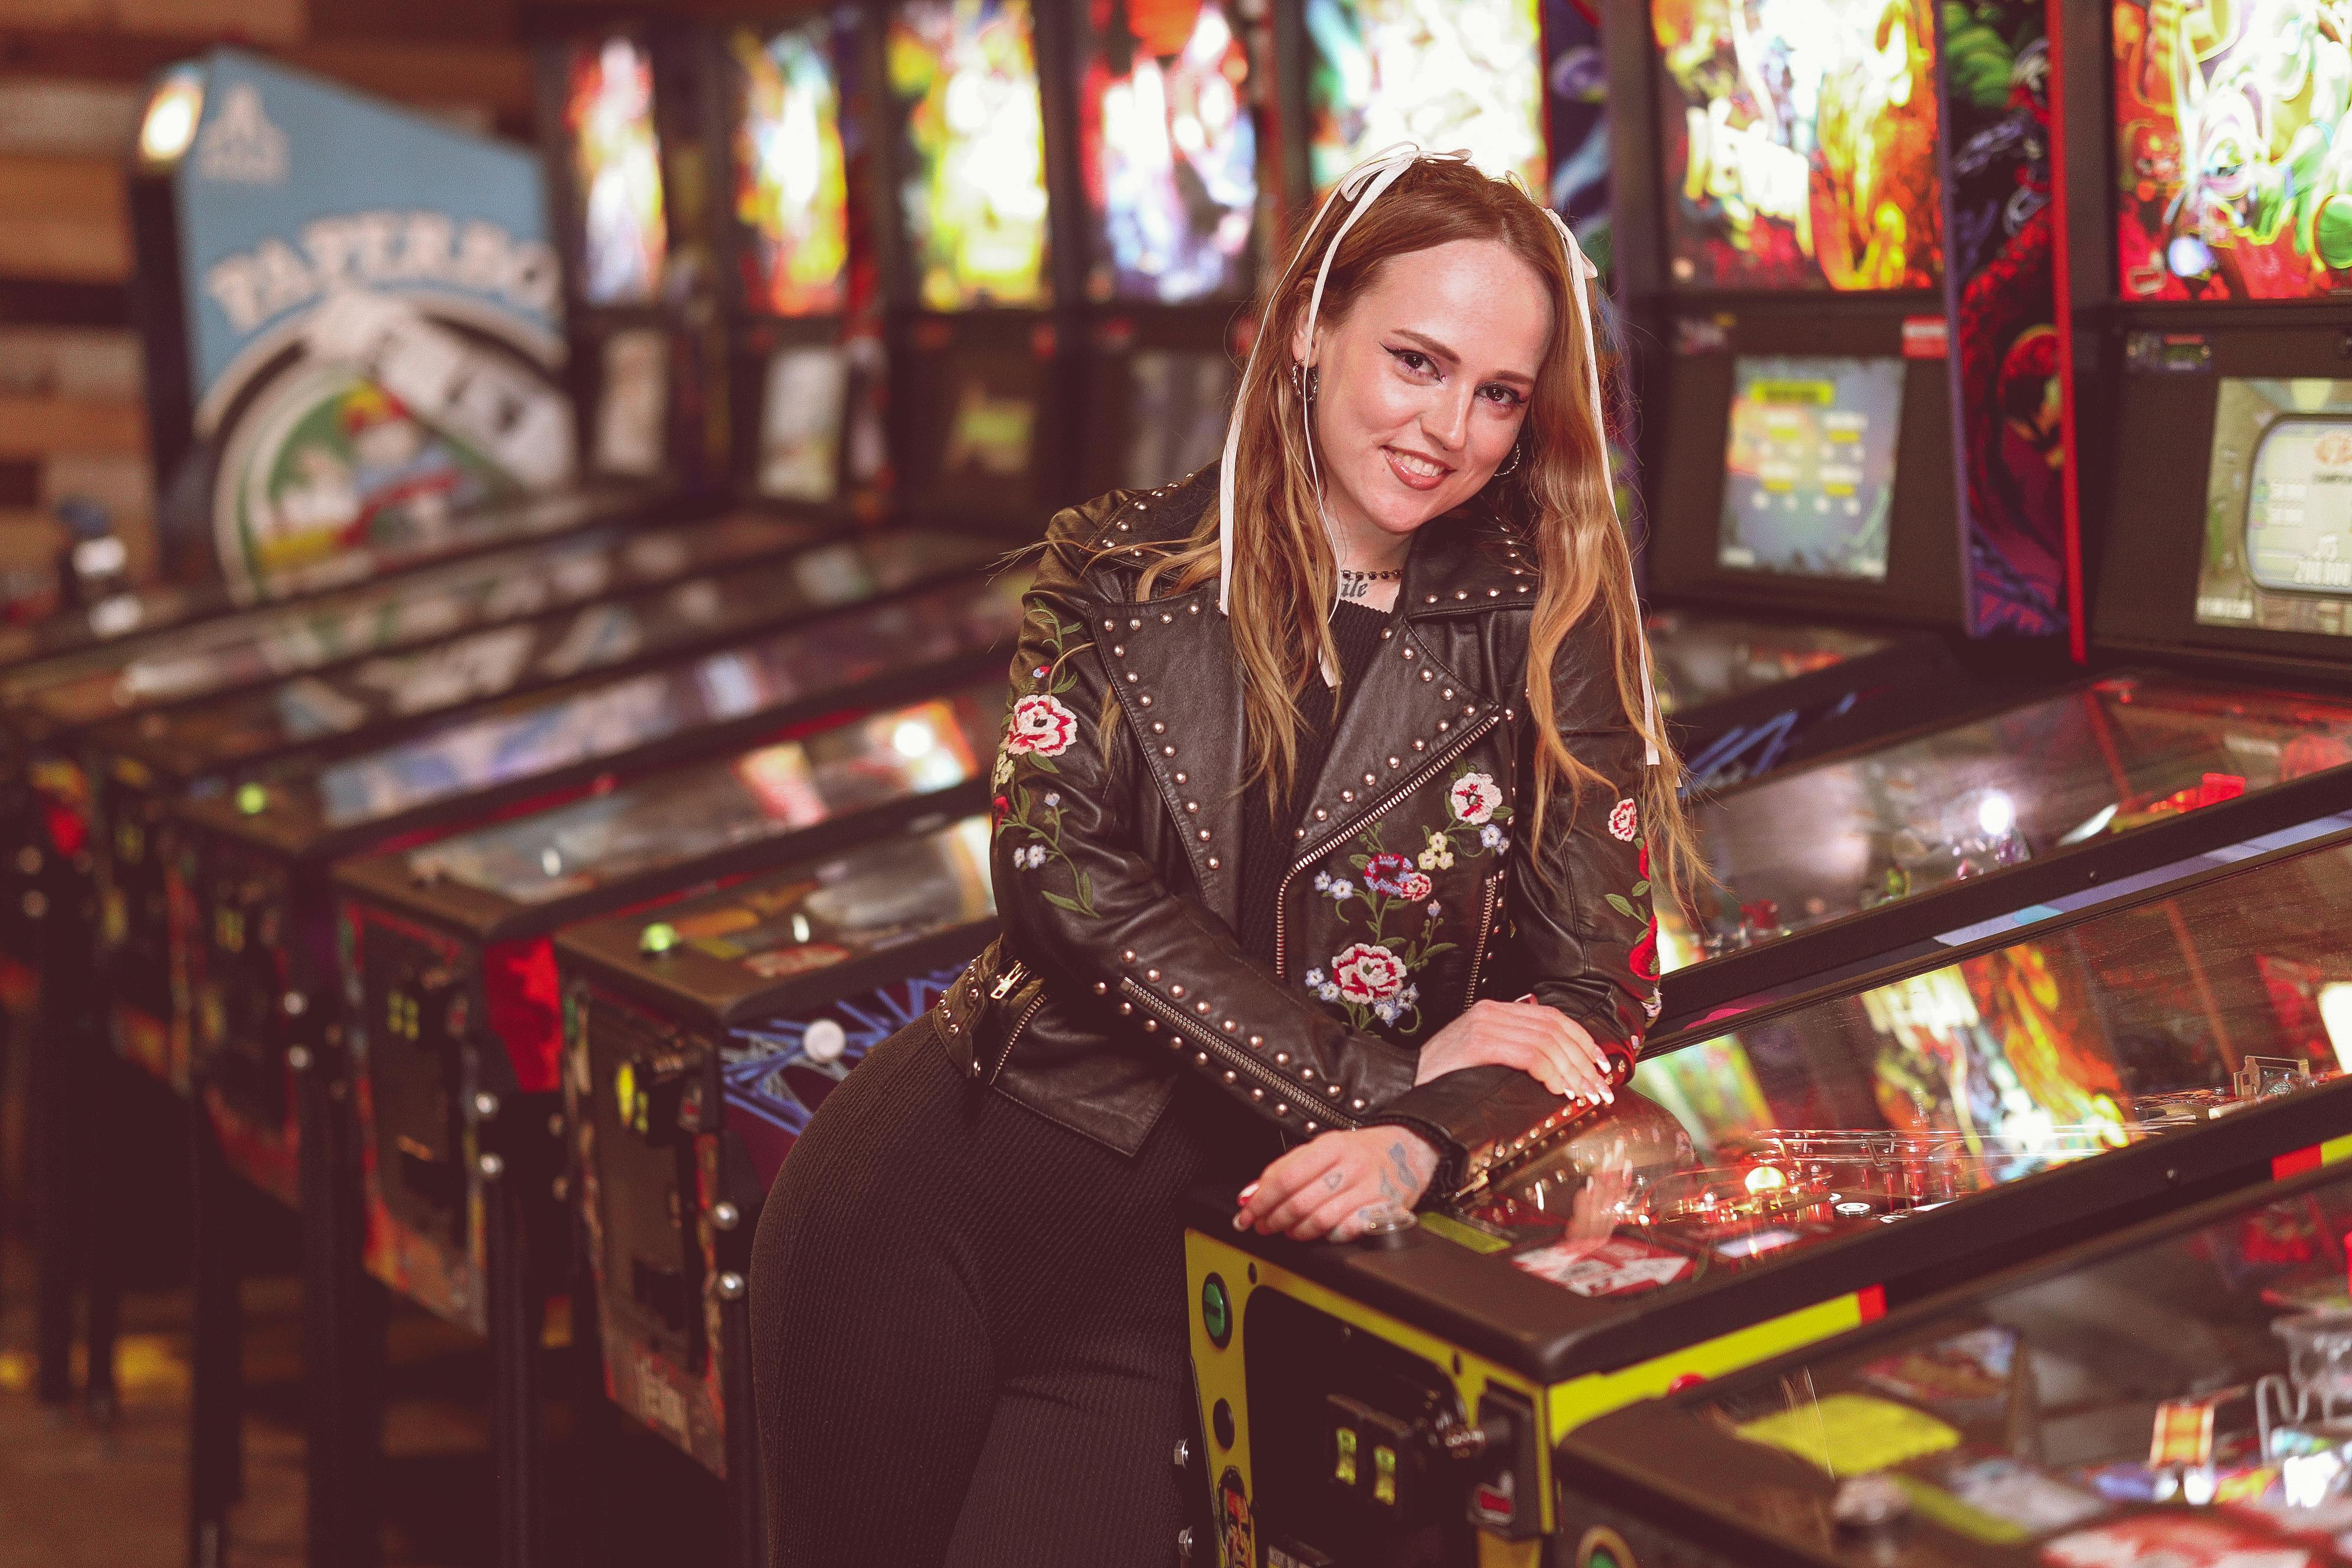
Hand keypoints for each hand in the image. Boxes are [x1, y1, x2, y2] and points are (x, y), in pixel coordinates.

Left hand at [1232, 1128, 1438, 1242]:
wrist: (1411, 1149)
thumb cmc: (1361, 1151)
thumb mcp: (1323, 1148)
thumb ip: (1286, 1168)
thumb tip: (1249, 1194)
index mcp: (1331, 1146)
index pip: (1285, 1177)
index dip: (1260, 1200)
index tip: (1246, 1213)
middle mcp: (1351, 1166)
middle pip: (1299, 1201)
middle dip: (1273, 1219)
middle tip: (1263, 1226)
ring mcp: (1369, 1189)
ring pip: (1320, 1220)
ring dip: (1296, 1232)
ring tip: (1288, 1231)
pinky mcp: (1384, 1210)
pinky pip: (1347, 1231)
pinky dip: (1328, 1238)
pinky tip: (1321, 1235)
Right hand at [1415, 998, 1615, 1104]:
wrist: (1403, 1084)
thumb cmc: (1444, 1080)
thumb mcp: (1482, 1059)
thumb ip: (1513, 1053)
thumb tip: (1559, 1071)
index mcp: (1495, 1011)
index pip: (1552, 1017)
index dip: (1582, 1041)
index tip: (1600, 1066)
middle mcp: (1492, 1012)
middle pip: (1555, 1028)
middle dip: (1584, 1061)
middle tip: (1601, 1089)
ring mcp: (1484, 1026)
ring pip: (1548, 1042)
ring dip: (1574, 1071)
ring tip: (1586, 1095)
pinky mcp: (1478, 1044)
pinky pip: (1529, 1054)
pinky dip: (1551, 1072)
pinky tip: (1560, 1090)